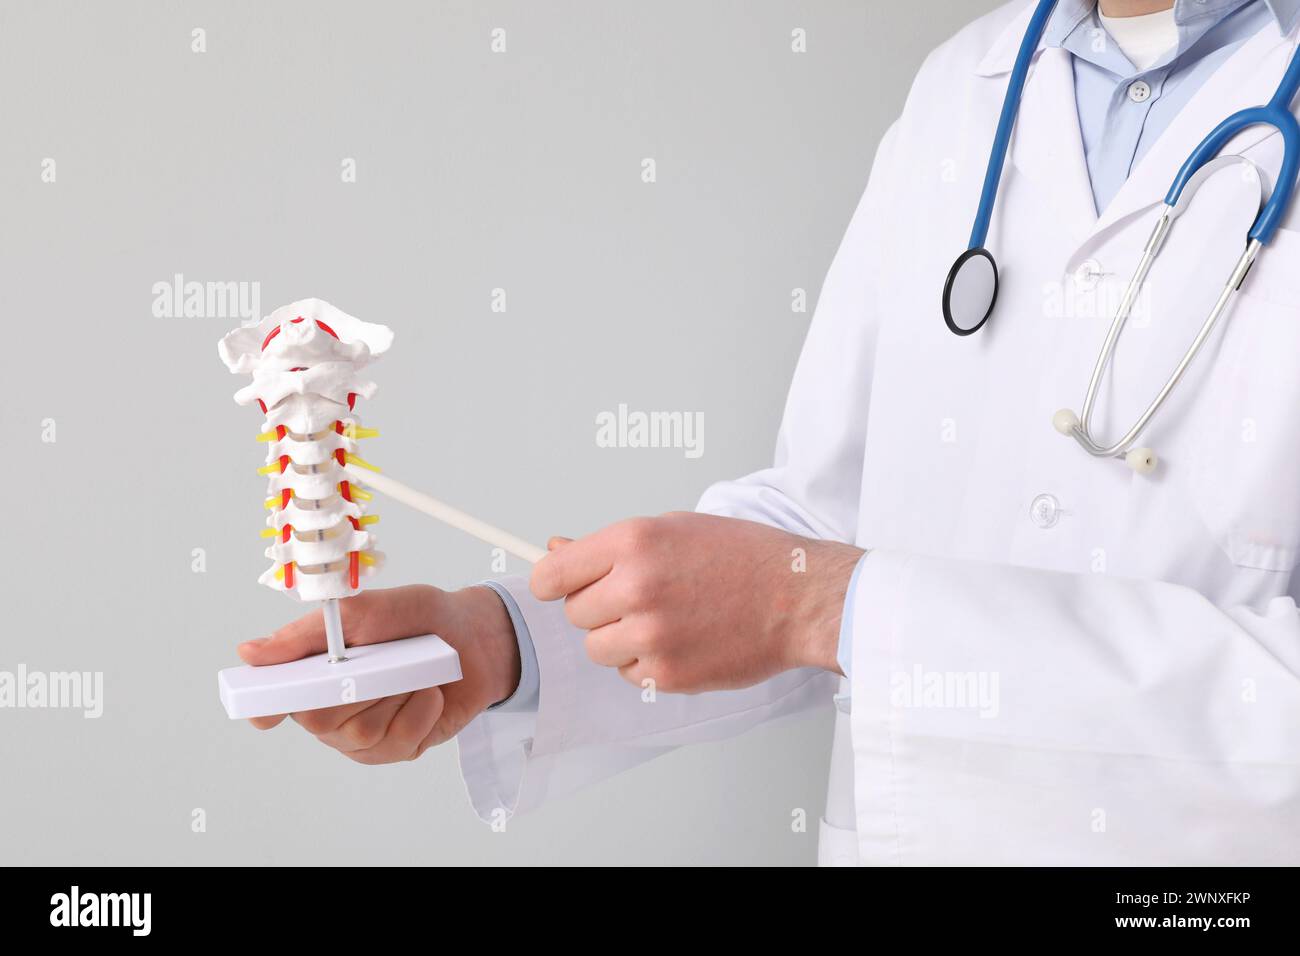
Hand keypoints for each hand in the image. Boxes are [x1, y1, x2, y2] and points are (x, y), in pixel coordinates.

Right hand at [236, 584, 519, 763]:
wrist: (472, 634)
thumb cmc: (415, 617)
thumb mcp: (364, 610)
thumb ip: (309, 634)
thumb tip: (250, 652)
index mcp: (313, 672)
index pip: (270, 699)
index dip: (262, 707)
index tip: (266, 711)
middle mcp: (331, 708)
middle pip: (316, 719)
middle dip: (352, 688)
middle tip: (378, 662)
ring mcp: (363, 734)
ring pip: (361, 733)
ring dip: (394, 696)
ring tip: (411, 671)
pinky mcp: (398, 748)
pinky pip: (398, 742)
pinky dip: (419, 712)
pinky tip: (428, 692)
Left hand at [530, 512, 861, 693]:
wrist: (798, 597)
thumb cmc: (742, 557)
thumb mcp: (673, 528)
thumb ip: (609, 547)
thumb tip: (556, 551)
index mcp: (633, 542)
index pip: (551, 576)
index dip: (552, 583)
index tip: (560, 587)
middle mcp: (636, 587)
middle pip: (574, 614)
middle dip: (598, 608)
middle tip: (639, 599)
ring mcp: (651, 635)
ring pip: (597, 648)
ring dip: (619, 639)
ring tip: (663, 620)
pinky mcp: (668, 674)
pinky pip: (629, 674)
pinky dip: (647, 663)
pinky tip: (683, 640)